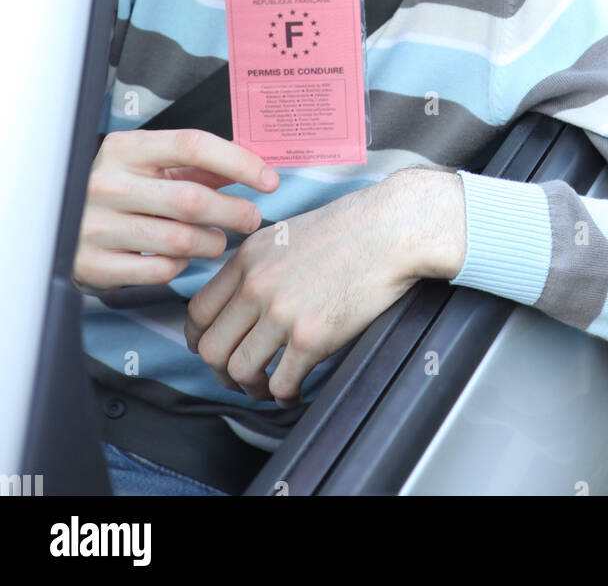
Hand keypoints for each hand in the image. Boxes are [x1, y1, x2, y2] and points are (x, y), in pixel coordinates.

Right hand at [73, 127, 280, 290]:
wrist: (58, 224)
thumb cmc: (122, 189)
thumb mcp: (153, 165)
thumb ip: (201, 165)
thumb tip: (256, 168)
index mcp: (124, 148)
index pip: (192, 145)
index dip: (238, 162)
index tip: (269, 179)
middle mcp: (107, 184)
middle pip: (192, 199)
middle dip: (234, 211)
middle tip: (252, 218)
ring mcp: (96, 226)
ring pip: (181, 240)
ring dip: (212, 243)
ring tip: (217, 240)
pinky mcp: (93, 264)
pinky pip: (160, 269)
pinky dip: (181, 265)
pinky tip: (180, 256)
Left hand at [184, 176, 427, 403]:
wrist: (391, 229)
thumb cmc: (349, 229)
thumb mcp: (287, 234)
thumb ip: (258, 265)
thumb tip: (243, 300)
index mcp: (248, 258)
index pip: (197, 311)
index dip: (200, 340)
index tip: (213, 351)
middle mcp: (257, 285)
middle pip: (211, 348)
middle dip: (222, 372)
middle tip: (240, 378)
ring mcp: (283, 312)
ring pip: (240, 371)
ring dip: (252, 388)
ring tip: (270, 387)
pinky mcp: (313, 336)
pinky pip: (282, 383)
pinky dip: (285, 396)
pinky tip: (297, 391)